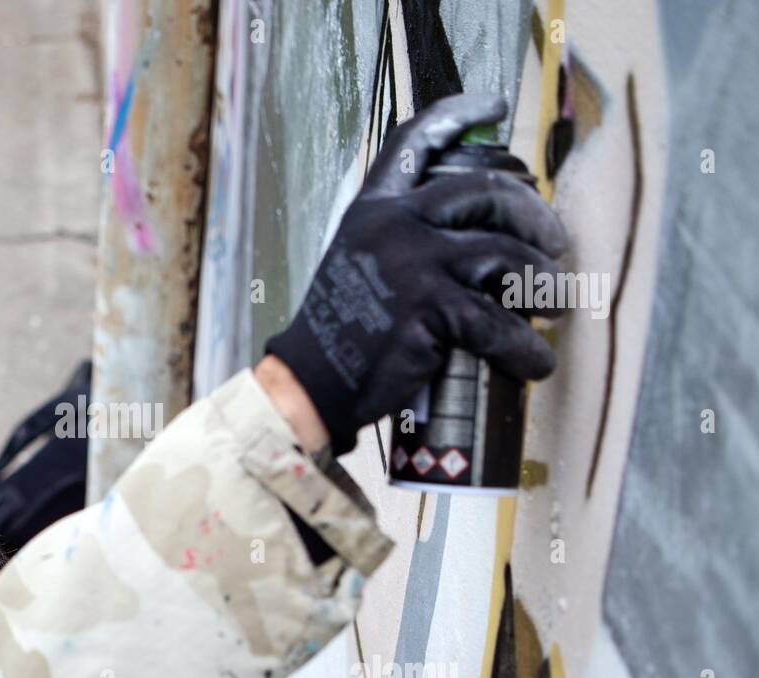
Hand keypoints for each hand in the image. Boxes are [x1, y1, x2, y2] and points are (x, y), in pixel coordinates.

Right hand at [263, 93, 568, 454]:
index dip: (458, 114)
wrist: (310, 382)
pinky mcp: (430, 312)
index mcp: (373, 209)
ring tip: (557, 303)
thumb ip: (398, 238)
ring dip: (545, 284)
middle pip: (488, 193)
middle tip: (555, 244)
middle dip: (535, 216)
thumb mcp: (355, 261)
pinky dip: (527, 349)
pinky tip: (536, 362)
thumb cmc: (337, 331)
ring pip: (509, 257)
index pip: (414, 141)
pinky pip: (500, 324)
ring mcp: (414, 266)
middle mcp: (395, 226)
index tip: (493, 105)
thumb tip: (471, 237)